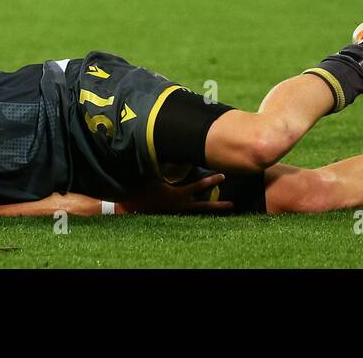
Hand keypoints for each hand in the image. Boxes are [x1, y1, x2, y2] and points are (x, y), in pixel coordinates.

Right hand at [117, 173, 232, 215]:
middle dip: (218, 206)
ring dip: (210, 209)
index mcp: (177, 196)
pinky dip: (198, 209)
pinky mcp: (173, 214)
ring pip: (198, 211)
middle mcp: (180, 206)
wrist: (129, 207)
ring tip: (223, 209)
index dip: (211, 181)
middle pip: (204, 206)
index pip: (198, 187)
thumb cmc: (142, 188)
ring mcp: (177, 212)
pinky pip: (189, 211)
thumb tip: (172, 147)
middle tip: (233, 205)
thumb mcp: (153, 174)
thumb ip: (164, 163)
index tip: (224, 176)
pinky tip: (204, 207)